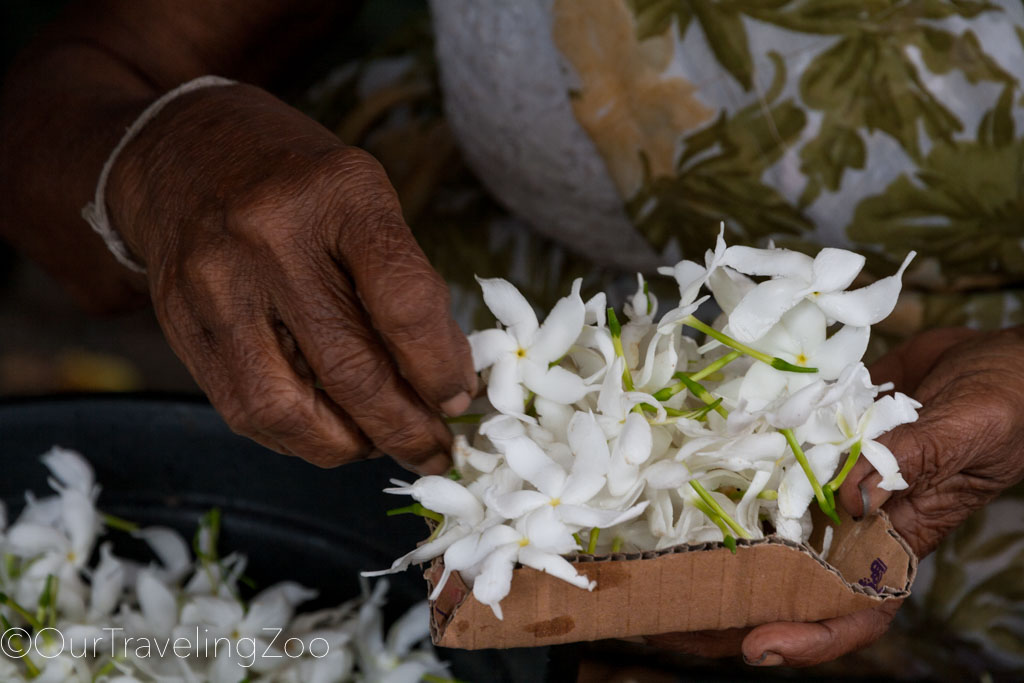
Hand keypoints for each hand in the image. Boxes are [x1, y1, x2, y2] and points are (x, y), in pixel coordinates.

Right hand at [107, 84, 475, 469]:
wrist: (183, 150)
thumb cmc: (298, 182)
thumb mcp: (367, 200)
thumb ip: (406, 283)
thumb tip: (447, 379)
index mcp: (337, 195)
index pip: (403, 302)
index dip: (440, 368)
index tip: (459, 397)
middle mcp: (268, 238)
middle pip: (349, 368)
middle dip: (406, 428)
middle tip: (435, 450)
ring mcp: (215, 285)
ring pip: (287, 409)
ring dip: (349, 446)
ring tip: (381, 443)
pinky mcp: (181, 324)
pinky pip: (244, 411)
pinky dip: (298, 438)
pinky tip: (329, 431)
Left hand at [649, 326, 1023, 665]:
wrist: (999, 356)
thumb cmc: (1009, 398)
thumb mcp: (972, 426)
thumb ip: (916, 458)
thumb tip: (849, 493)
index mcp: (905, 536)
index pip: (861, 609)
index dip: (811, 637)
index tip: (760, 647)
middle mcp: (861, 520)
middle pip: (794, 581)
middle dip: (736, 606)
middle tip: (670, 613)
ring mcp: (835, 482)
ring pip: (773, 526)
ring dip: (720, 544)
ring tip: (659, 555)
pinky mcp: (819, 443)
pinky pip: (775, 465)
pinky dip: (737, 472)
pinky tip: (690, 469)